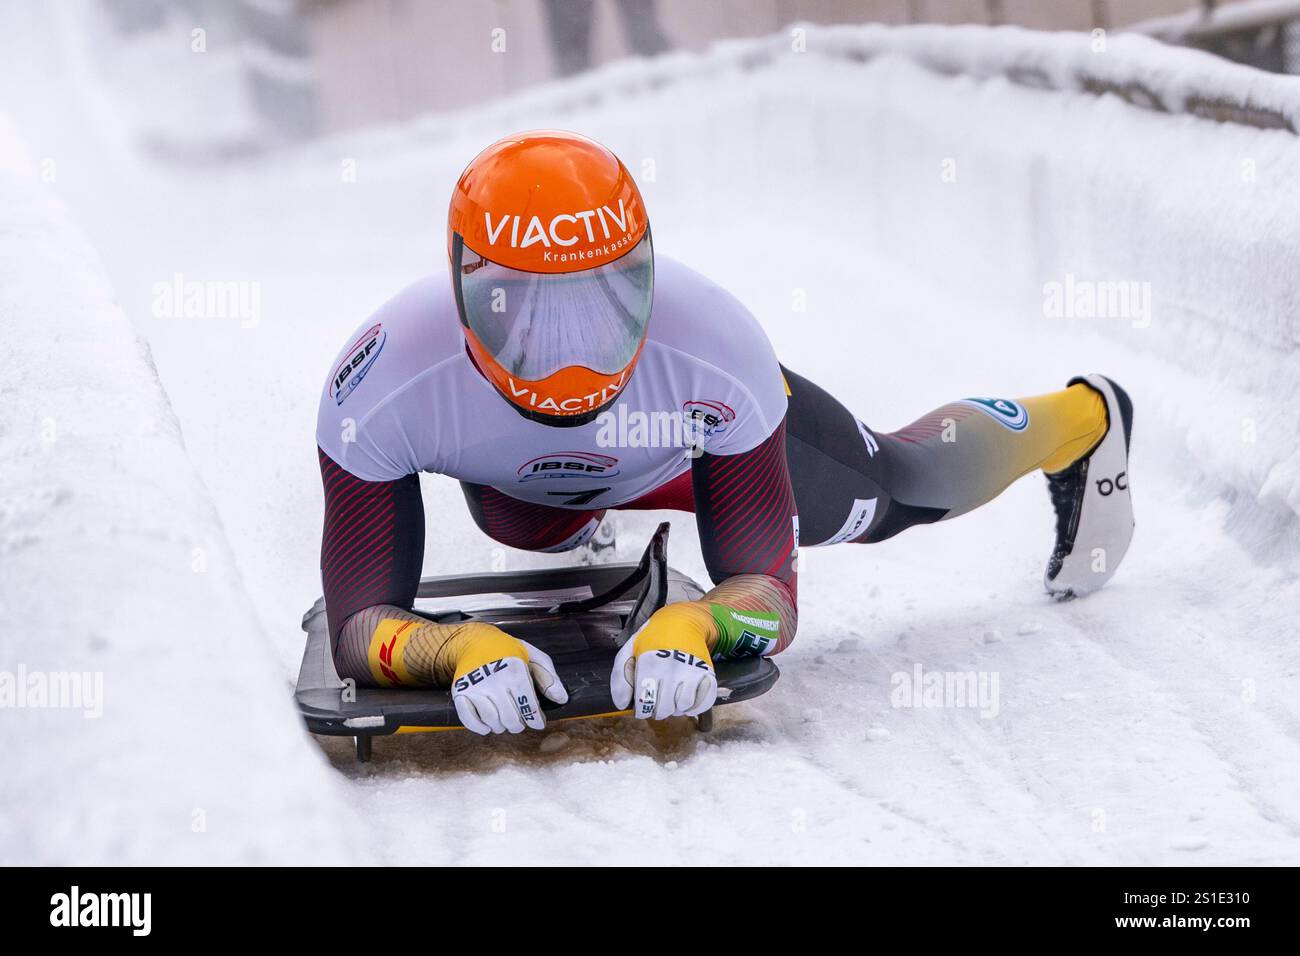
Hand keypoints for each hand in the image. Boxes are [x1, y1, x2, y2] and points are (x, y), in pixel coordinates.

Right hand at [450, 624, 567, 733]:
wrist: (475, 640)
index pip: (529, 707)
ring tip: (505, 720)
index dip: (535, 719)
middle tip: (520, 721)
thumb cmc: (508, 650)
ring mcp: (475, 688)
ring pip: (492, 722)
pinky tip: (488, 725)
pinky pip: (470, 720)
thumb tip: (562, 698)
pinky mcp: (460, 693)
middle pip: (511, 719)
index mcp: (515, 671)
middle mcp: (494, 681)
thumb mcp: (534, 656)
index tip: (537, 723)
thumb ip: (549, 677)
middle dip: (519, 725)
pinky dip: (480, 728)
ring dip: (501, 726)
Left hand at [611, 603, 716, 719]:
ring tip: (671, 695)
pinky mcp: (707, 675)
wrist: (683, 623)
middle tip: (658, 699)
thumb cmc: (654, 638)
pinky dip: (693, 707)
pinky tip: (686, 697)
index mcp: (650, 663)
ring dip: (675, 708)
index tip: (642, 704)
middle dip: (657, 710)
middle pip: (663, 710)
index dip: (641, 710)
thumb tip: (622, 704)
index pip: (644, 703)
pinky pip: (701, 704)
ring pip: (681, 708)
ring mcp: (692, 672)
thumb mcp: (630, 649)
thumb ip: (620, 676)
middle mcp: (672, 669)